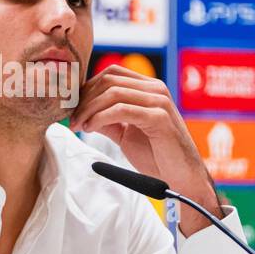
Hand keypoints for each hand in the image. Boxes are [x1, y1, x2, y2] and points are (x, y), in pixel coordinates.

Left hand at [70, 64, 220, 232]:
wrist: (182, 179)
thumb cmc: (158, 157)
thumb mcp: (126, 134)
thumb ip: (108, 120)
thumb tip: (82, 112)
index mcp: (149, 89)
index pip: (111, 74)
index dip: (87, 88)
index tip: (73, 108)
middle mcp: (155, 89)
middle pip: (109, 80)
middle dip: (84, 98)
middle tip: (72, 118)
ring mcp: (159, 102)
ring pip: (113, 92)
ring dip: (89, 108)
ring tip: (79, 125)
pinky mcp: (159, 117)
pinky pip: (122, 110)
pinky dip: (101, 117)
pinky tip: (91, 128)